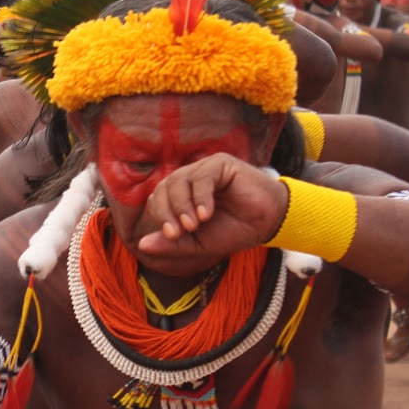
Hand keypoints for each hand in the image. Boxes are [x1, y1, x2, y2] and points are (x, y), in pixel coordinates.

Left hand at [135, 156, 290, 261]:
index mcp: (181, 195)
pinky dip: (200, 197)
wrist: (267, 224)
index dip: (160, 215)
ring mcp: (205, 169)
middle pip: (164, 187)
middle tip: (179, 232)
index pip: (158, 198)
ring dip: (182, 205)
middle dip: (167, 212)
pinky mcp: (221, 163)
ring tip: (194, 225)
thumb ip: (172, 244)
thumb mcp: (198, 243)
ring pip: (179, 180)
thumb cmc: (233, 231)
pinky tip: (207, 214)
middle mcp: (190, 179)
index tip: (172, 236)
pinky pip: (202, 176)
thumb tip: (141, 245)